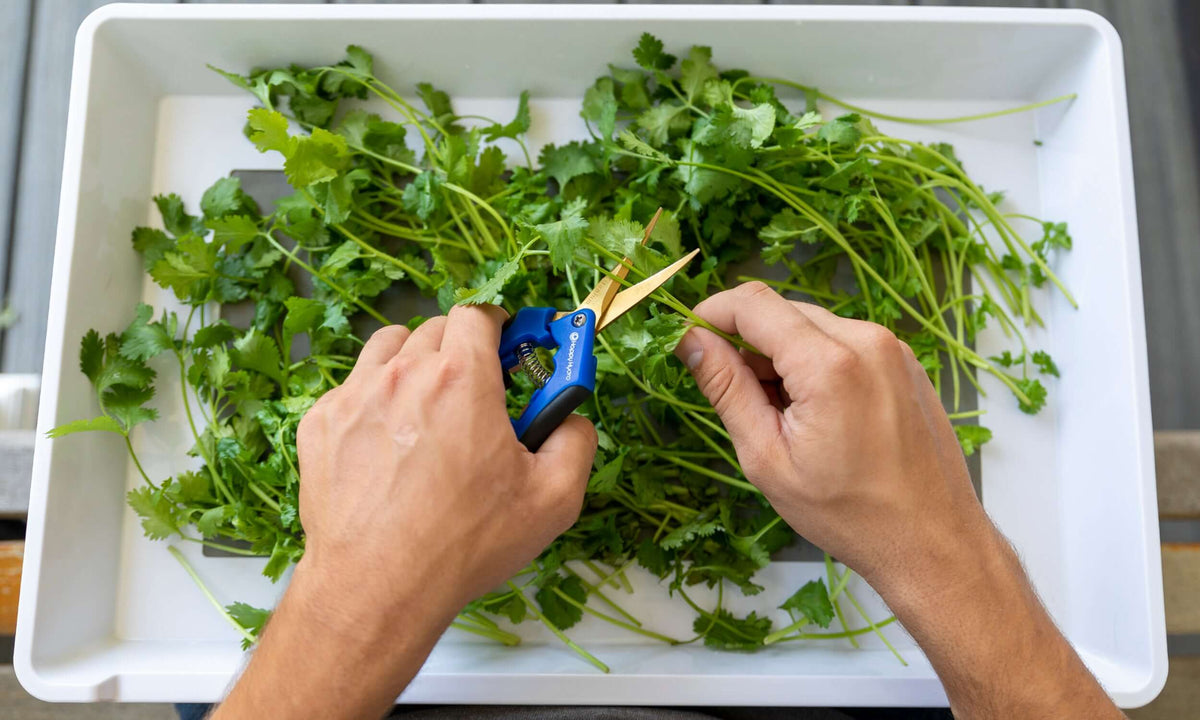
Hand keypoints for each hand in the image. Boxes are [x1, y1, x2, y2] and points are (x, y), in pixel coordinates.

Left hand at [213, 306, 596, 719]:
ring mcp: (354, 396)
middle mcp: (403, 372)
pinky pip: (351, 389)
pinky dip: (373, 402)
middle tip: (475, 393)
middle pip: (435, 329)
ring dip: (413, 363)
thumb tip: (571, 416)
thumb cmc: (465, 544)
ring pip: (387, 348)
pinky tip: (387, 446)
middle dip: (460, 350)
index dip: (498, 326)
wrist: (376, 588)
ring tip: (427, 409)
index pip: (477, 313)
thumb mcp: (553, 498)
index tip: (508, 351)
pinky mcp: (320, 424)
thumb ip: (575, 439)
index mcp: (462, 378)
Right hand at [674, 281, 987, 597]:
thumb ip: (726, 389)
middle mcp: (866, 339)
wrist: (933, 541)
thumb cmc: (848, 513)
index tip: (687, 340)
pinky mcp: (904, 362)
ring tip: (779, 416)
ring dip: (780, 355)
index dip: (710, 313)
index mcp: (829, 363)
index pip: (752, 303)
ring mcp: (892, 348)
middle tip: (733, 396)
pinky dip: (815, 363)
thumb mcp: (767, 458)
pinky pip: (843, 342)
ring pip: (812, 326)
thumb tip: (690, 341)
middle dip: (745, 342)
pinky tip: (815, 414)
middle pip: (782, 311)